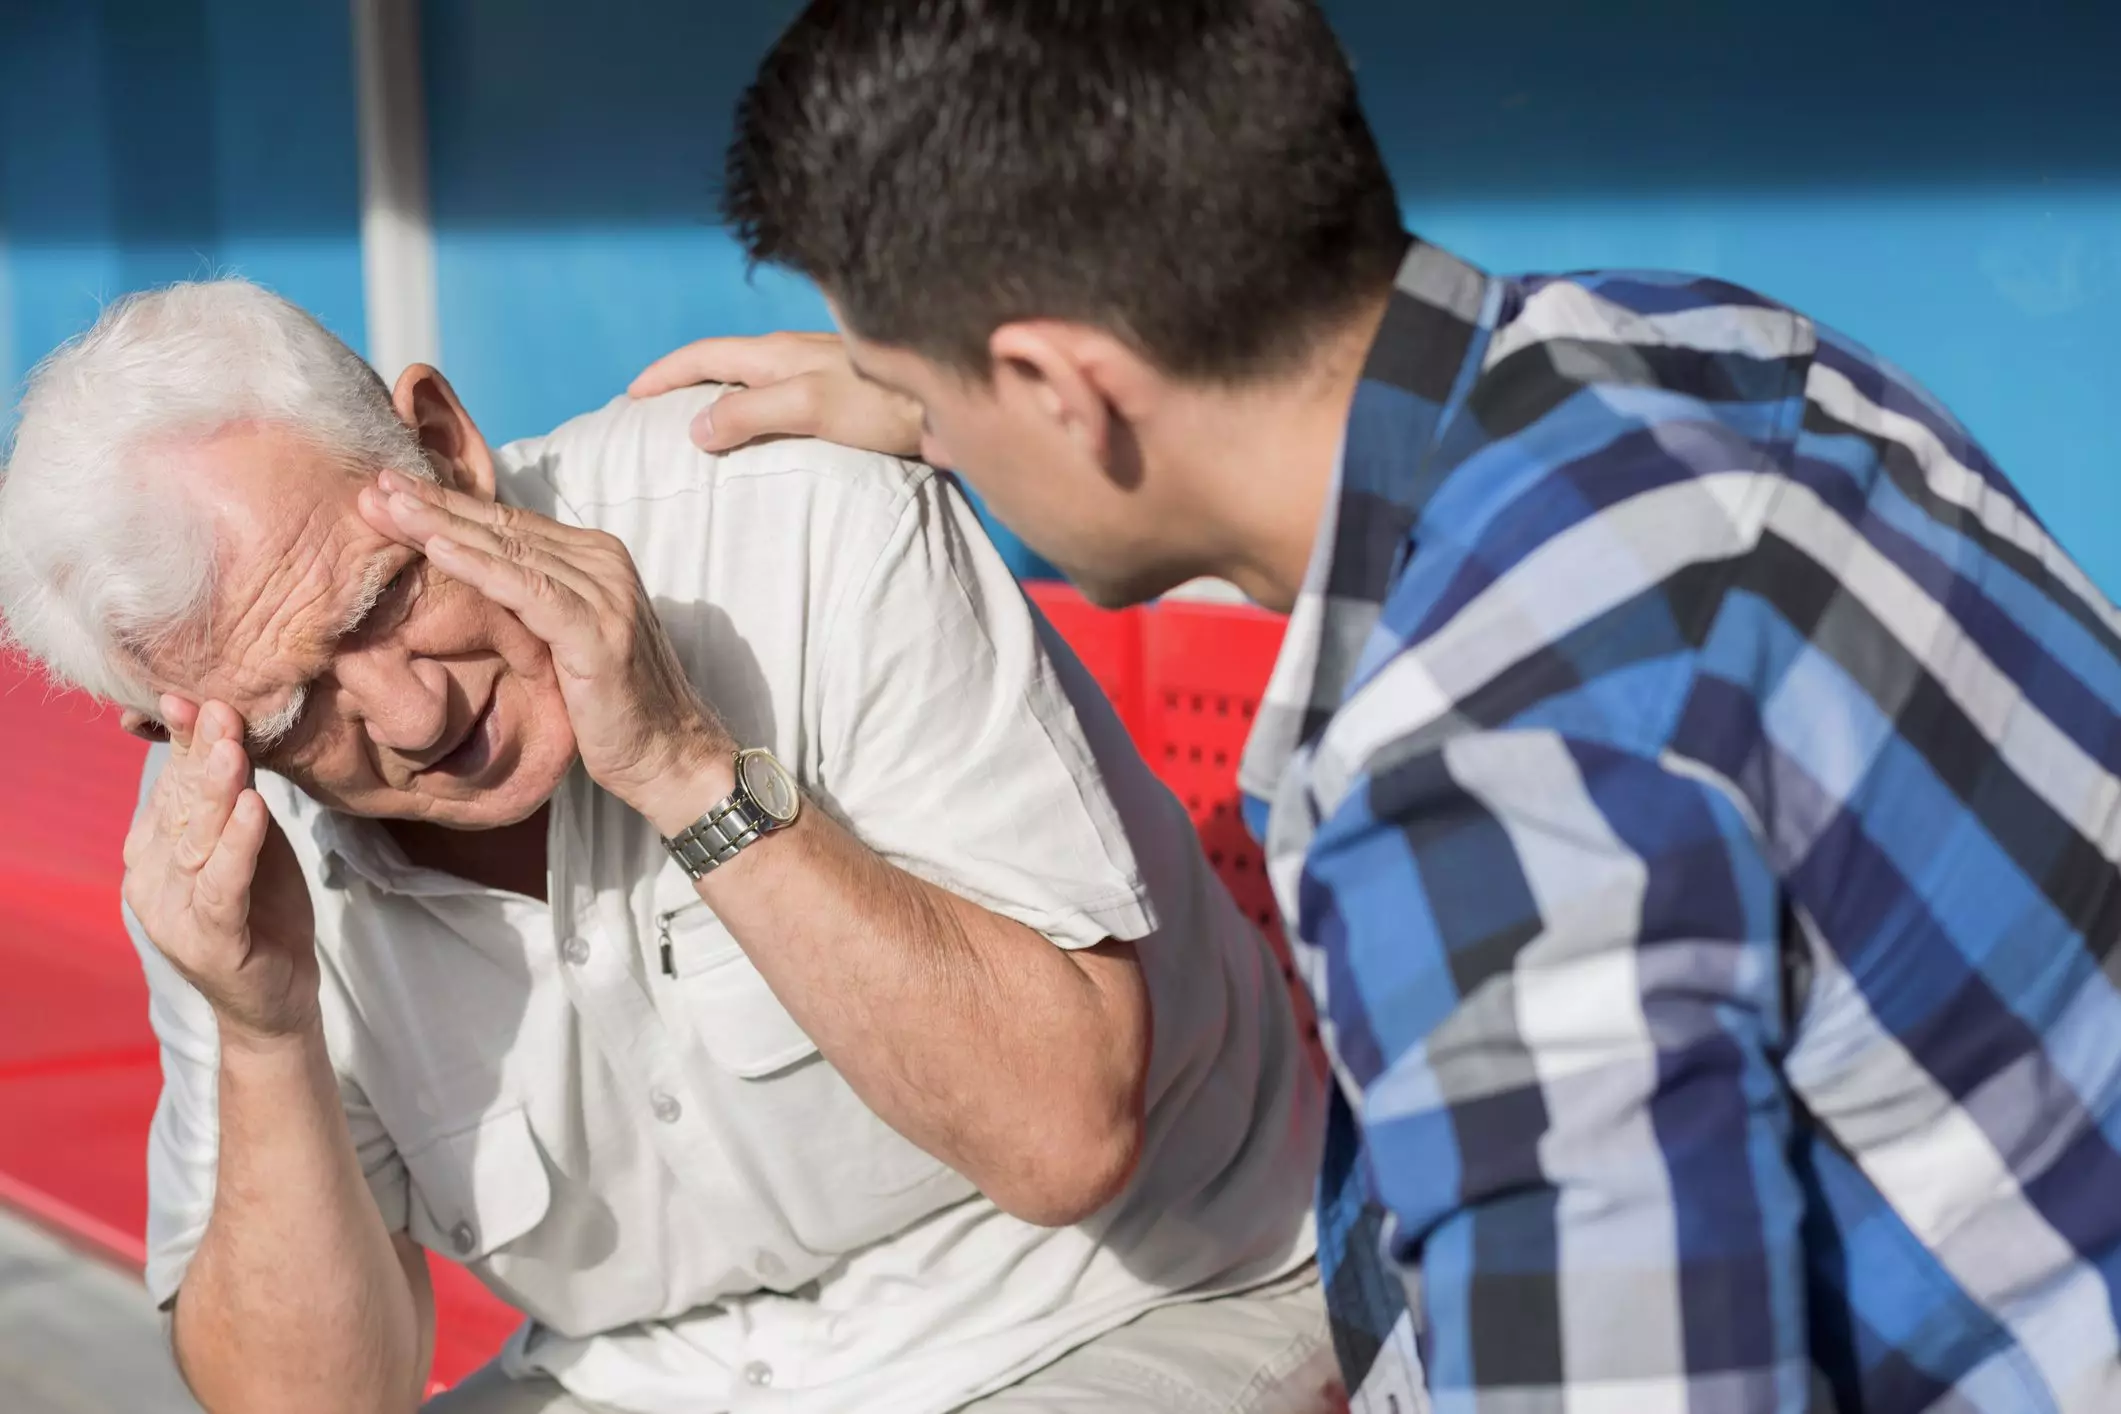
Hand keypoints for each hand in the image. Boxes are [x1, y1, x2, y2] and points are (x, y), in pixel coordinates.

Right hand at [122, 697, 318, 1045]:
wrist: (276, 998)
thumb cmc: (263, 911)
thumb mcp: (251, 842)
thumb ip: (236, 796)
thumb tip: (229, 730)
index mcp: (154, 849)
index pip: (172, 785)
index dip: (186, 742)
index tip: (196, 696)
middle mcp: (151, 877)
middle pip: (181, 806)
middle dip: (202, 755)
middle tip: (220, 708)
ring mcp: (174, 912)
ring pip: (198, 841)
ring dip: (217, 792)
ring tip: (235, 749)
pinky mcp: (210, 940)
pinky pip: (224, 884)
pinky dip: (240, 845)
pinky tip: (256, 809)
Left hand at [359, 470, 734, 829]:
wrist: (669, 757)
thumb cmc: (612, 709)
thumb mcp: (566, 642)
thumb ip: (532, 603)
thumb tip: (470, 585)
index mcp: (595, 559)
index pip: (509, 522)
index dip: (448, 503)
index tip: (390, 489)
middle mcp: (604, 564)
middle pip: (504, 525)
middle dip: (434, 502)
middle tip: (374, 483)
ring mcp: (605, 594)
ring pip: (509, 548)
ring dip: (443, 525)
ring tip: (389, 507)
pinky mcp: (598, 632)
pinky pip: (528, 590)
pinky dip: (479, 567)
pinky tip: (436, 550)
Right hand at [628, 331, 924, 459]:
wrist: (955, 404)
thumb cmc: (886, 403)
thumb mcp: (809, 404)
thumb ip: (750, 413)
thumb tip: (695, 427)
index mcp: (778, 352)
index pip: (704, 355)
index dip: (664, 373)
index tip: (630, 395)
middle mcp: (797, 357)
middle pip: (727, 365)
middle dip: (687, 383)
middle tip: (656, 410)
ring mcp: (824, 377)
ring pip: (759, 384)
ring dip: (725, 400)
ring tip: (704, 430)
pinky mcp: (849, 402)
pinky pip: (788, 406)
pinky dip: (761, 418)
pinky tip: (768, 444)